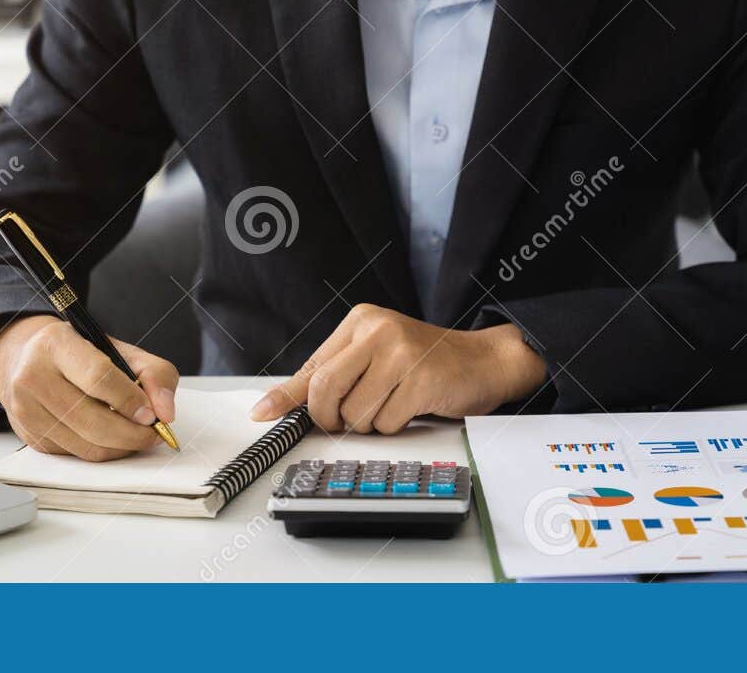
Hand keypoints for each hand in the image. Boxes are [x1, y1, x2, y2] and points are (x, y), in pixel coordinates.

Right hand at [0, 315, 179, 460]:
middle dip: (132, 434)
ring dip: (121, 447)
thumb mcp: (118, 348)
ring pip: (85, 445)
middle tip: (153, 433)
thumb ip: (153, 373)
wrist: (27, 359)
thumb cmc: (78, 354)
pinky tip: (112, 438)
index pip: (98, 376)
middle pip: (92, 420)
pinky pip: (76, 455)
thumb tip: (165, 412)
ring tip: (137, 436)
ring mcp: (26, 410)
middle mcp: (34, 376)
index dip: (130, 400)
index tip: (152, 415)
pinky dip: (102, 451)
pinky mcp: (30, 436)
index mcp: (57, 344)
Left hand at [250, 304, 545, 432]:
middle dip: (331, 418)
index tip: (263, 414)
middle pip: (326, 390)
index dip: (287, 397)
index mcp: (361, 320)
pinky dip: (395, 426)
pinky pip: (386, 423)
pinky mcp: (421, 378)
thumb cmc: (424, 362)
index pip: (312, 367)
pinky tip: (411, 407)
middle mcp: (378, 330)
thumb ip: (330, 377)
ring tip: (392, 404)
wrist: (482, 361)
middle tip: (345, 422)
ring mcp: (401, 353)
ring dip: (370, 424)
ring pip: (356, 413)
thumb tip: (274, 406)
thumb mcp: (374, 357)